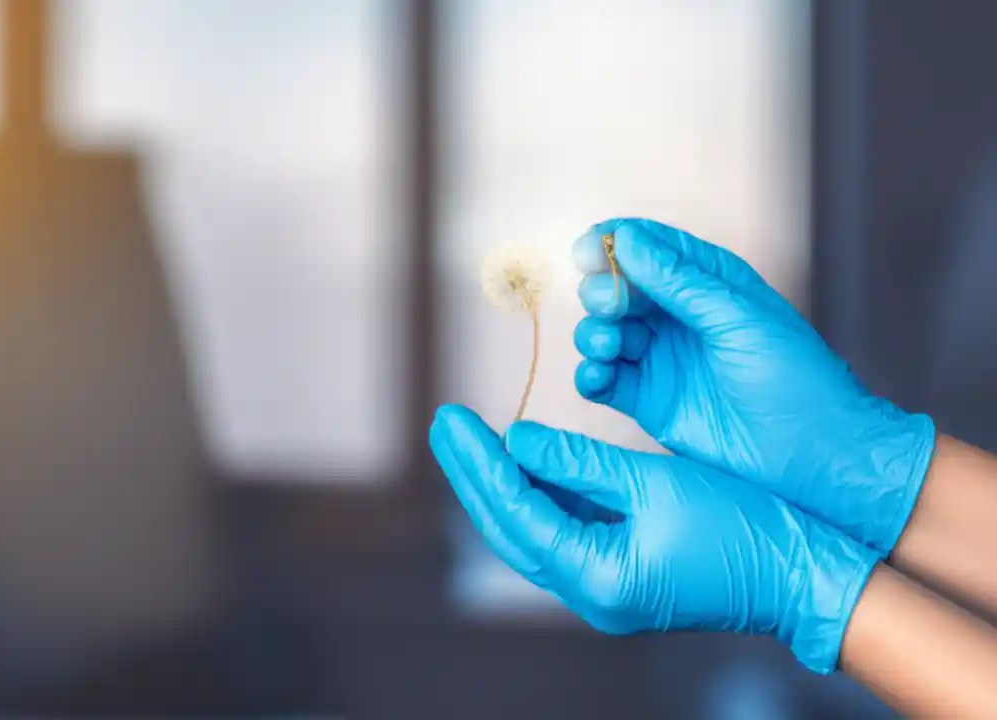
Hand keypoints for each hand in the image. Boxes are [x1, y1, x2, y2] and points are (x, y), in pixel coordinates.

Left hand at [429, 404, 877, 672]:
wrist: (803, 573)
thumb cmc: (742, 526)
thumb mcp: (656, 482)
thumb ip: (581, 463)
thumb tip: (518, 440)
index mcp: (598, 578)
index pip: (517, 515)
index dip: (480, 463)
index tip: (451, 417)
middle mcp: (591, 595)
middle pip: (511, 528)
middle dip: (475, 474)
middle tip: (445, 423)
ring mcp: (604, 589)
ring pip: (532, 530)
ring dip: (502, 484)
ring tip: (470, 435)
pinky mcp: (619, 574)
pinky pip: (563, 531)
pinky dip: (542, 494)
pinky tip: (524, 458)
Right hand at [570, 218, 934, 553]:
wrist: (810, 454)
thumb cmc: (793, 377)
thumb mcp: (736, 317)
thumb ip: (677, 280)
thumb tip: (623, 238)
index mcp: (705, 282)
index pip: (646, 247)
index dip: (611, 244)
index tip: (586, 253)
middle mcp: (677, 317)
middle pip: (616, 289)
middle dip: (602, 293)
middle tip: (609, 308)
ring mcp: (659, 359)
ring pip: (604, 333)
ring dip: (594, 334)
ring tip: (609, 347)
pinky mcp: (647, 400)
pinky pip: (603, 380)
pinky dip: (589, 375)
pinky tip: (597, 377)